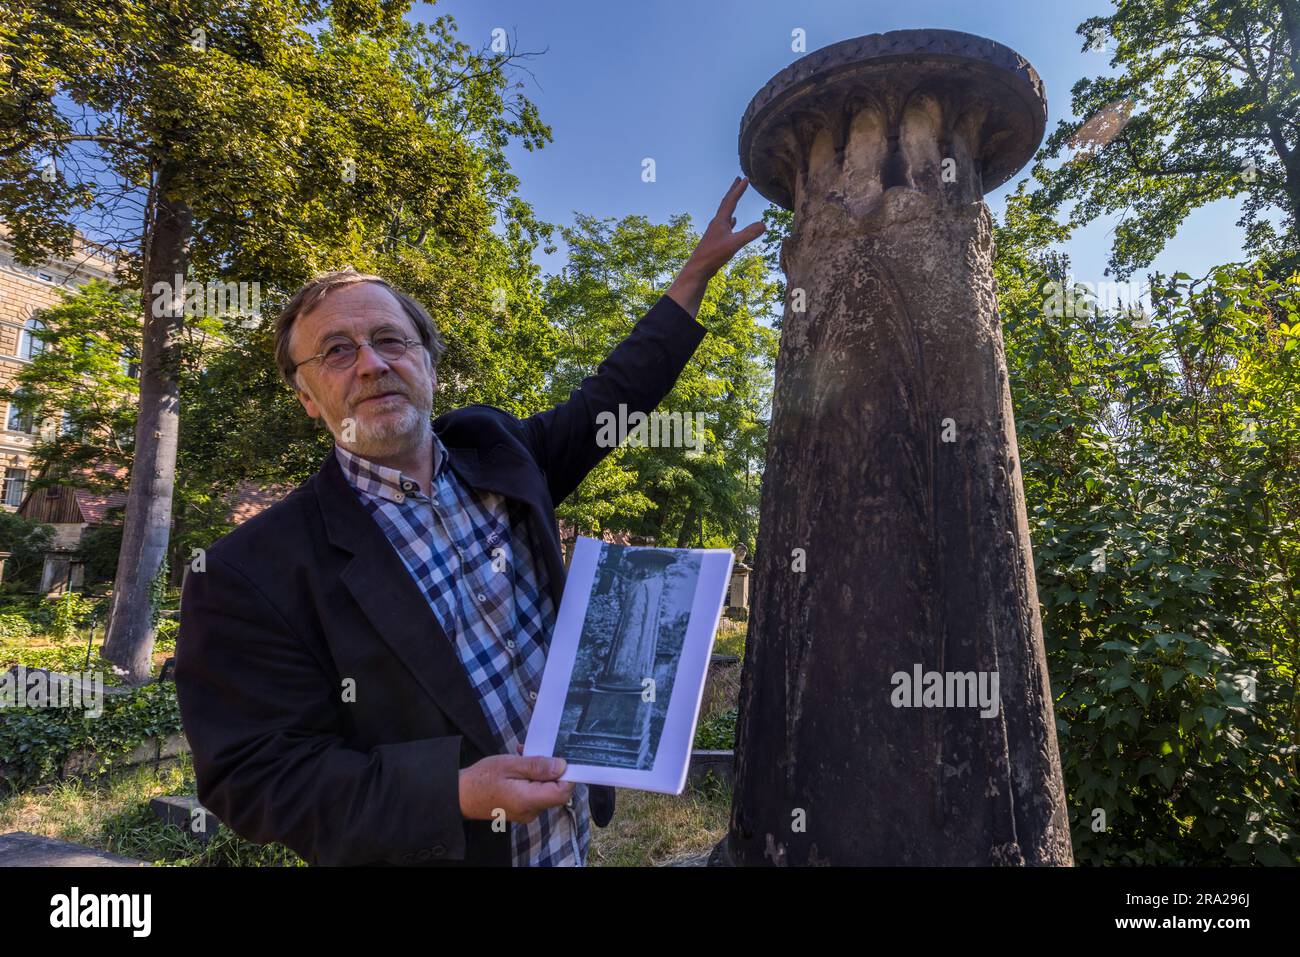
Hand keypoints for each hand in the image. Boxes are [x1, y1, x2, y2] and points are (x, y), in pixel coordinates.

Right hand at [458, 753, 574, 823]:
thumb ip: (537, 766)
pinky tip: (519, 765)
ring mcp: (526, 812)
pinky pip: (534, 793)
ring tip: (522, 754)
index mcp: (529, 801)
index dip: (567, 774)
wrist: (460, 795)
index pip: (563, 791)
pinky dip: (531, 778)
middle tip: (535, 751)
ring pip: (544, 789)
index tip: (561, 756)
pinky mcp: (521, 809)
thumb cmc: (481, 778)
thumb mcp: (510, 765)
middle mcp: (531, 811)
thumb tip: (562, 766)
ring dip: (538, 771)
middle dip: (550, 768)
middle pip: (555, 790)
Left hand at [666, 176, 765, 317]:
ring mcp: (716, 231)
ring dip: (731, 203)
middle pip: (726, 203)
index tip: (746, 179)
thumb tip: (764, 224)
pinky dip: (730, 220)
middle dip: (733, 191)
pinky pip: (725, 225)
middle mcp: (717, 223)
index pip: (731, 201)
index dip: (739, 189)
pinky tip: (733, 221)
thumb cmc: (714, 256)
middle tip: (738, 179)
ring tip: (735, 196)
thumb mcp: (734, 244)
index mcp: (720, 221)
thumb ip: (749, 234)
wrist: (698, 269)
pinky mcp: (716, 240)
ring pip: (725, 213)